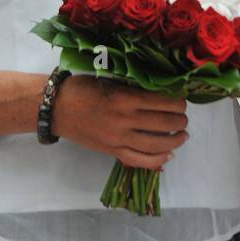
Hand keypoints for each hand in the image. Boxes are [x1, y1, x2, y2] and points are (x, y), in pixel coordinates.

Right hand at [53, 76, 187, 168]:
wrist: (56, 108)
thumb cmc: (82, 89)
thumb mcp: (110, 80)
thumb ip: (134, 87)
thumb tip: (162, 91)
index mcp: (125, 97)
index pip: (164, 102)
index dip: (179, 102)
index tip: (182, 100)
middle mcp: (125, 119)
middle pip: (165, 123)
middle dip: (181, 120)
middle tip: (183, 117)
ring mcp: (119, 138)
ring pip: (157, 144)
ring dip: (176, 140)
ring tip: (183, 135)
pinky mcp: (112, 151)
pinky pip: (140, 160)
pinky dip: (158, 160)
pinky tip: (168, 155)